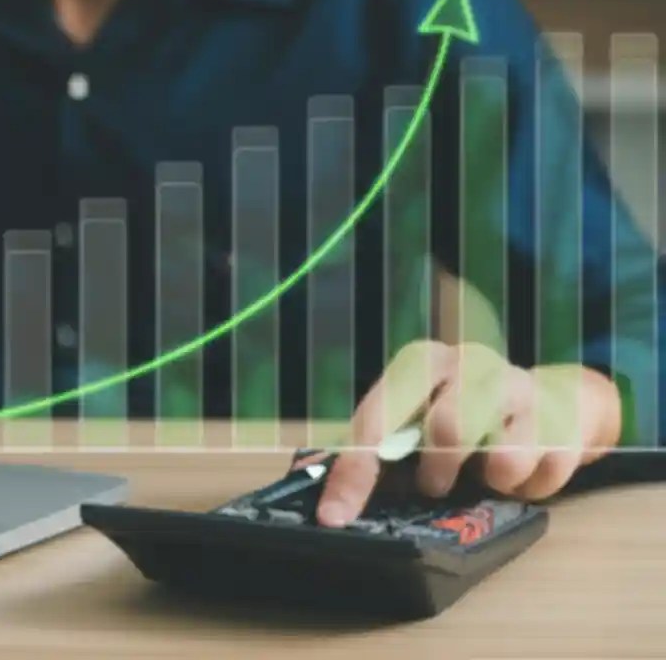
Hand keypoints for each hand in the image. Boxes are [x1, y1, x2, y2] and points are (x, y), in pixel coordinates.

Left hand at [315, 340, 622, 527]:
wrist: (554, 401)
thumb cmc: (465, 414)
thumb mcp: (414, 417)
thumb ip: (372, 447)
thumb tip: (317, 487)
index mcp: (420, 363)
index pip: (375, 419)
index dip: (354, 473)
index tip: (336, 517)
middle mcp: (470, 363)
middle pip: (448, 430)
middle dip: (438, 471)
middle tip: (436, 482)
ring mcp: (521, 386)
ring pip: (502, 458)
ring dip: (491, 479)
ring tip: (487, 471)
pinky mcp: (563, 419)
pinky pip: (542, 477)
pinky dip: (528, 488)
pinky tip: (523, 470)